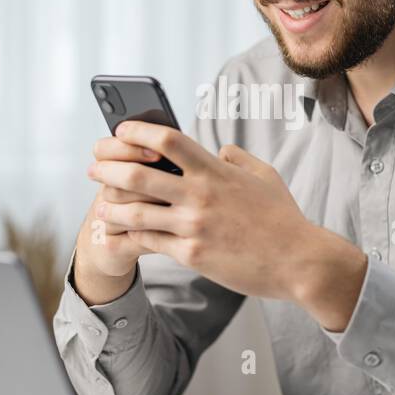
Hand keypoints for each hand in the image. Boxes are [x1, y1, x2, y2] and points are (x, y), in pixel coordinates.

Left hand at [87, 121, 366, 328]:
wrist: (299, 262)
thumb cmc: (284, 219)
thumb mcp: (264, 176)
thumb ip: (237, 159)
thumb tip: (219, 150)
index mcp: (216, 170)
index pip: (167, 140)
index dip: (137, 132)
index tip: (120, 131)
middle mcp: (200, 195)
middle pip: (138, 174)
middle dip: (108, 169)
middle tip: (94, 168)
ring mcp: (193, 226)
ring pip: (135, 211)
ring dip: (110, 206)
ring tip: (100, 205)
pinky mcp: (191, 254)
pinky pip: (148, 242)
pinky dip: (127, 236)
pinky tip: (116, 234)